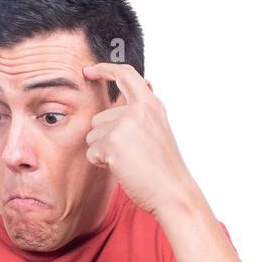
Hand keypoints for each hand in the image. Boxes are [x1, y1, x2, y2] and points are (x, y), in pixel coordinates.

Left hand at [82, 62, 199, 216]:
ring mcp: (124, 125)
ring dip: (103, 151)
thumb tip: (132, 92)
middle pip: (98, 118)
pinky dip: (101, 164)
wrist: (172, 192)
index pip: (126, 75)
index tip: (88, 70)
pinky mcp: (112, 143)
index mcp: (150, 104)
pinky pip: (91, 152)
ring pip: (92, 136)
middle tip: (131, 155)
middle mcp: (138, 110)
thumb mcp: (157, 128)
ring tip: (128, 161)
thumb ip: (141, 112)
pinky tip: (122, 168)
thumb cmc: (163, 167)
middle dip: (105, 139)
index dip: (105, 69)